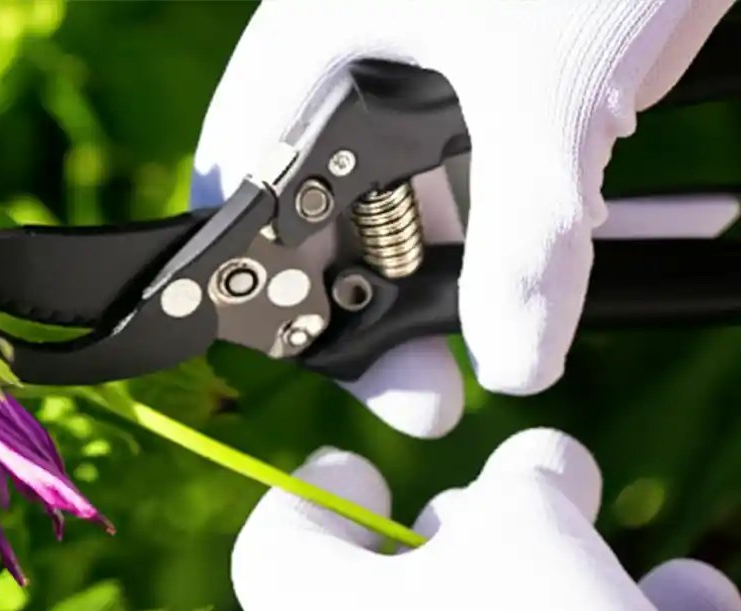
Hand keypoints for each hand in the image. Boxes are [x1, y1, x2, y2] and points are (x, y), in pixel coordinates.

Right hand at [191, 0, 738, 437]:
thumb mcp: (550, 96)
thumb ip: (525, 239)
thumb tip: (511, 368)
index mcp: (311, 40)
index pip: (240, 187)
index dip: (264, 286)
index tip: (333, 362)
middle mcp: (343, 51)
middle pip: (317, 206)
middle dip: (372, 300)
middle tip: (427, 388)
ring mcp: (412, 56)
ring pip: (398, 193)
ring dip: (448, 270)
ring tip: (503, 330)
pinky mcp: (478, 62)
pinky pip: (465, 165)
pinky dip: (502, 220)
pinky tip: (553, 264)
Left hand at [231, 429, 740, 610]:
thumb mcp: (528, 526)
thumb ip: (521, 481)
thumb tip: (541, 465)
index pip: (281, 532)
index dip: (328, 488)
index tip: (368, 471)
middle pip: (371, 598)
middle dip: (456, 548)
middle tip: (510, 517)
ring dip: (547, 608)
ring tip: (648, 579)